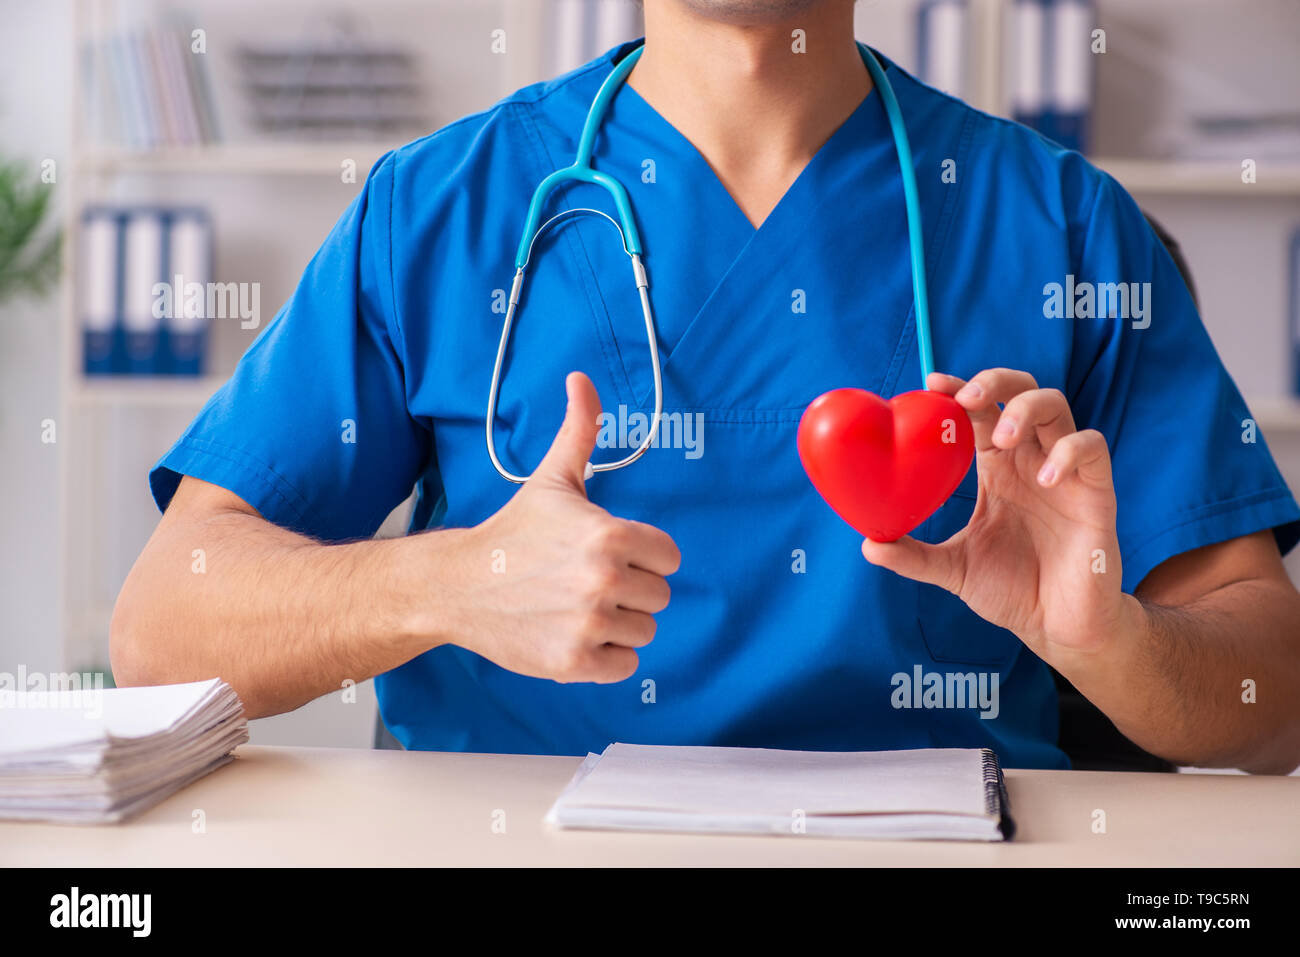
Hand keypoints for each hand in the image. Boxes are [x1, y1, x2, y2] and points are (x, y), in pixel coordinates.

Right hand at [451, 372, 680, 682]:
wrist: (457, 584)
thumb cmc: (513, 532)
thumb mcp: (552, 480)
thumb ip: (579, 431)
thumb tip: (580, 379)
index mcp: (610, 534)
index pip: (669, 557)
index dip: (643, 556)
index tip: (609, 555)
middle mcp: (604, 580)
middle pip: (659, 597)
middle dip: (630, 592)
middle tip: (587, 583)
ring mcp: (589, 624)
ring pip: (644, 633)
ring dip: (618, 625)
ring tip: (577, 608)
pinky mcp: (573, 661)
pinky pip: (624, 667)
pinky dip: (605, 658)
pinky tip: (575, 635)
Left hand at [861, 369, 1136, 664]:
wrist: (1056, 626)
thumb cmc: (1011, 590)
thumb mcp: (953, 570)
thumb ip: (913, 557)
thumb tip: (867, 545)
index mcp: (997, 468)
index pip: (980, 413)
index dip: (958, 391)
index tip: (931, 384)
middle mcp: (1030, 459)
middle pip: (1022, 390)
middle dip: (995, 382)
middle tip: (966, 400)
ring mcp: (1065, 472)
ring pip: (1057, 407)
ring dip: (1026, 410)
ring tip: (1001, 437)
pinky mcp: (1096, 493)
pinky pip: (1093, 449)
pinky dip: (1068, 452)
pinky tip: (1043, 479)